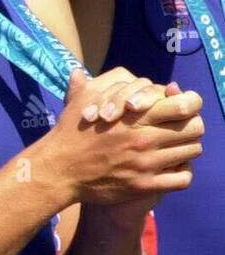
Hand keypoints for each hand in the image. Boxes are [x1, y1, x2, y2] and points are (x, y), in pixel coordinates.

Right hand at [36, 68, 203, 206]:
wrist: (58, 170)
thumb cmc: (70, 133)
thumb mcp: (80, 100)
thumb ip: (95, 83)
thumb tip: (84, 70)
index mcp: (134, 115)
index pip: (186, 105)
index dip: (190, 104)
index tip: (181, 107)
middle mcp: (144, 138)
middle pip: (196, 128)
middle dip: (190, 126)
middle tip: (179, 128)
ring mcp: (146, 163)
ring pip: (192, 152)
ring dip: (185, 148)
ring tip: (173, 148)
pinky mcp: (144, 185)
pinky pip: (183, 178)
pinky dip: (181, 172)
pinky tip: (169, 169)